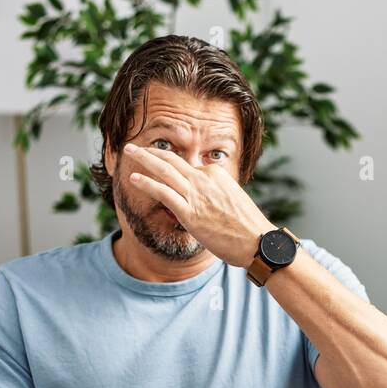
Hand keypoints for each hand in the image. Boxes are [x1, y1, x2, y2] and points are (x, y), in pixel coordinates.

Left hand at [122, 142, 274, 267]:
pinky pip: (163, 192)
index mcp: (216, 174)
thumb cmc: (247, 227)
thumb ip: (215, 195)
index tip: (157, 166)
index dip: (170, 167)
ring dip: (143, 159)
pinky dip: (146, 183)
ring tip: (128, 151)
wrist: (257, 242)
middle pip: (172, 159)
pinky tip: (134, 178)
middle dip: (150, 151)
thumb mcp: (232, 201)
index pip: (188, 168)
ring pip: (163, 170)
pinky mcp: (190, 212)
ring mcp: (196, 194)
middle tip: (133, 145)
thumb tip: (203, 201)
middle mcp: (204, 179)